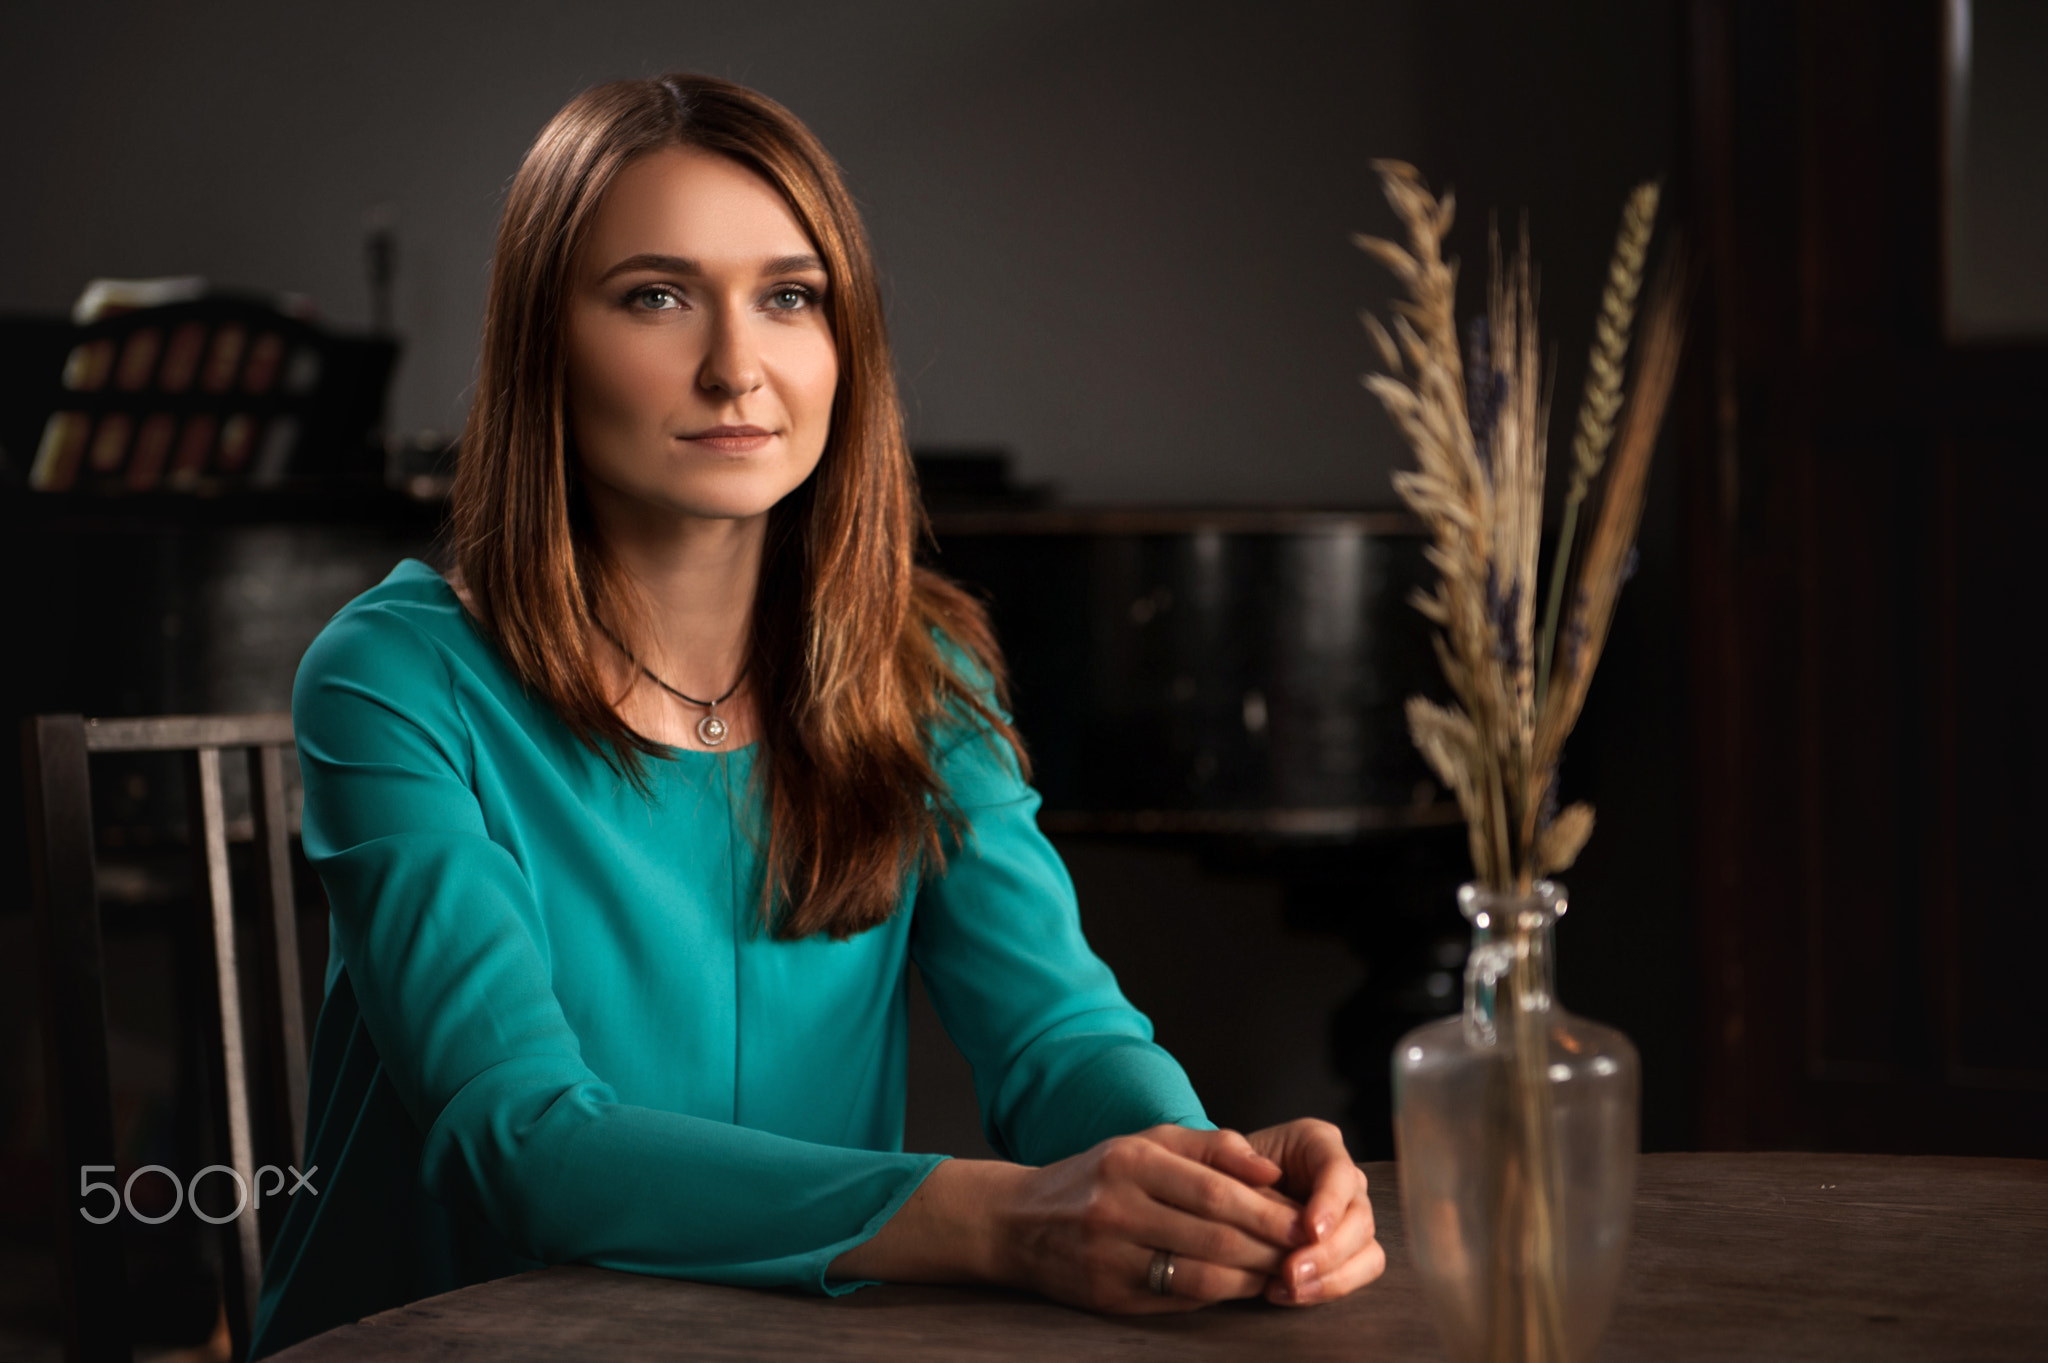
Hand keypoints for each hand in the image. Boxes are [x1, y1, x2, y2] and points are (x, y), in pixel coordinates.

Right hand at [994, 1124, 1310, 1312]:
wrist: (1020, 1221)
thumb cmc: (1098, 1177)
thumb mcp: (1146, 1143)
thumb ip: (1211, 1147)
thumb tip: (1271, 1168)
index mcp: (1131, 1161)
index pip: (1215, 1190)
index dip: (1266, 1210)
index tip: (1303, 1220)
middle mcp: (1118, 1207)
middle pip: (1214, 1235)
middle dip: (1269, 1247)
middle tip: (1305, 1251)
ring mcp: (1111, 1256)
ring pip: (1201, 1274)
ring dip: (1252, 1277)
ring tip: (1281, 1271)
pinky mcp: (1109, 1295)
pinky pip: (1178, 1299)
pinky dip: (1220, 1295)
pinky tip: (1243, 1286)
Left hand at [1240, 1118, 1384, 1305]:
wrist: (1220, 1199)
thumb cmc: (1223, 1172)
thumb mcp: (1222, 1157)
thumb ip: (1240, 1162)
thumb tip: (1269, 1175)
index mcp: (1318, 1142)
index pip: (1339, 1170)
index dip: (1330, 1202)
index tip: (1310, 1231)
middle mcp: (1342, 1178)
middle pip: (1360, 1217)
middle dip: (1329, 1251)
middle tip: (1292, 1272)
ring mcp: (1348, 1215)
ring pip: (1367, 1250)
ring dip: (1332, 1277)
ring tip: (1291, 1289)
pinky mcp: (1346, 1248)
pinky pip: (1358, 1273)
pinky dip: (1328, 1288)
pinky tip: (1288, 1293)